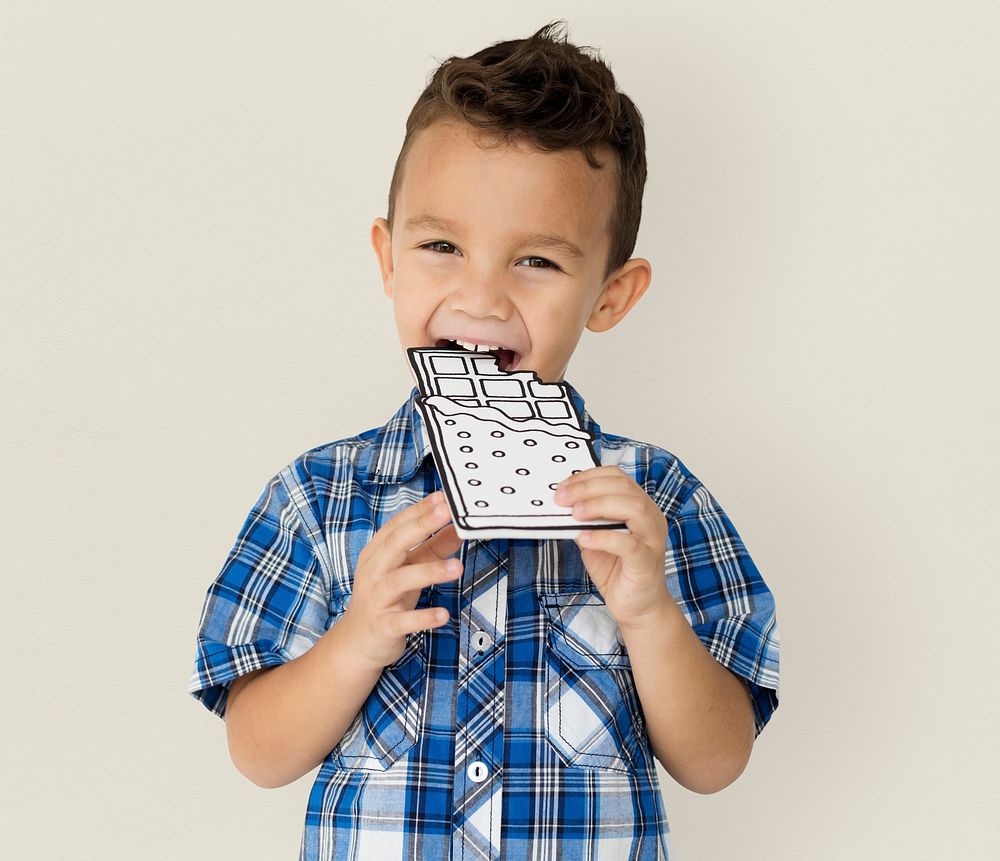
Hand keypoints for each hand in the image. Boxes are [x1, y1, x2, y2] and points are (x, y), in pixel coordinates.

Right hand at [340, 491, 461, 670]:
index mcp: (377, 553)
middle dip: (421, 526)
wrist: (357, 643)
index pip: (397, 525)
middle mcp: (374, 572)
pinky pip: (402, 621)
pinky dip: (422, 618)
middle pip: (395, 544)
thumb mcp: (409, 569)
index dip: (419, 510)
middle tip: (448, 514)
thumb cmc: (387, 598)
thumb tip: (458, 527)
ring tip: (457, 567)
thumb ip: (433, 548)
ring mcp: (376, 599)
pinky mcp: (383, 626)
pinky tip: (443, 615)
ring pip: (399, 581)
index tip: (443, 497)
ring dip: (429, 572)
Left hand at [554, 466, 670, 630]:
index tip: (562, 486)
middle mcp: (650, 517)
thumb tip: (560, 503)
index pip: (617, 477)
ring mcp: (652, 538)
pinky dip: (604, 538)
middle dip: (588, 488)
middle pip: (624, 488)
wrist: (637, 607)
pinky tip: (584, 539)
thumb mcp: (593, 539)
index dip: (588, 477)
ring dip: (599, 506)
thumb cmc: (617, 570)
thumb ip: (583, 520)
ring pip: (633, 508)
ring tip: (574, 514)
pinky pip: (629, 544)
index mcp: (639, 506)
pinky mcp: (648, 561)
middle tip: (561, 498)